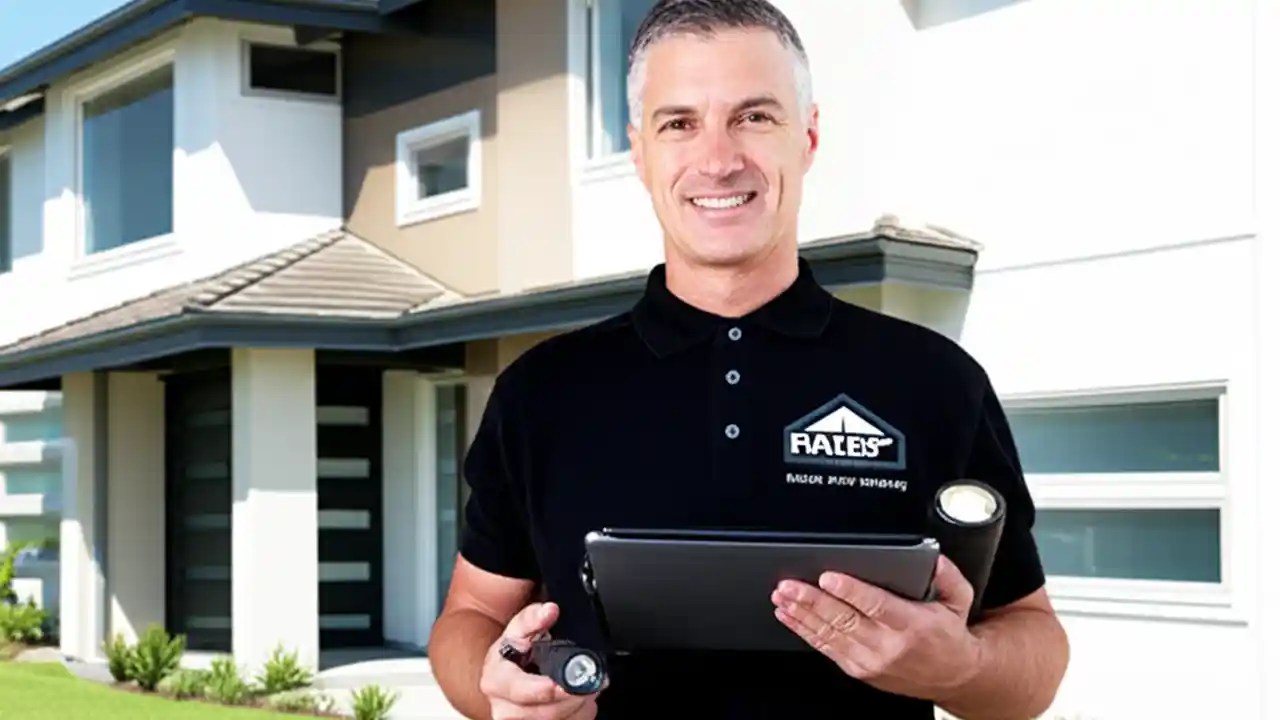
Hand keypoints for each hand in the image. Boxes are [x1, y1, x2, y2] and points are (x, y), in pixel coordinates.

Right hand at [479, 602, 603, 719]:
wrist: (506, 672)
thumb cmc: (513, 653)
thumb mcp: (518, 629)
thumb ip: (533, 618)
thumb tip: (549, 611)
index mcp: (495, 680)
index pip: (521, 690)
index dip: (546, 689)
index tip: (567, 683)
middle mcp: (502, 708)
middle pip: (544, 713)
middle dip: (573, 699)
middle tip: (593, 683)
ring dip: (578, 709)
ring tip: (588, 691)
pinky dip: (577, 717)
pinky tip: (579, 703)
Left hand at [771, 554, 982, 701]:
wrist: (952, 677)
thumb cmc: (949, 637)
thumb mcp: (959, 601)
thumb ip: (948, 576)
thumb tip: (933, 558)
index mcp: (912, 624)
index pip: (876, 606)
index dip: (850, 591)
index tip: (828, 577)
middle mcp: (888, 644)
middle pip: (844, 619)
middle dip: (812, 600)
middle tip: (791, 585)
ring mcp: (871, 660)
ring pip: (830, 634)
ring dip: (802, 615)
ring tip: (783, 597)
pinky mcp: (859, 669)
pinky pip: (827, 648)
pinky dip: (805, 631)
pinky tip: (790, 617)